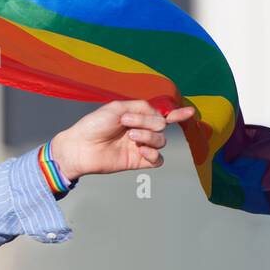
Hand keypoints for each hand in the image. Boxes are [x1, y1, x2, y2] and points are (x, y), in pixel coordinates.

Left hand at [49, 100, 196, 179]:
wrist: (80, 147)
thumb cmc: (94, 125)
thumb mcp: (117, 108)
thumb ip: (141, 107)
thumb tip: (160, 115)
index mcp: (134, 116)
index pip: (160, 114)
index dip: (176, 113)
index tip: (189, 112)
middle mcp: (139, 130)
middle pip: (161, 125)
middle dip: (148, 122)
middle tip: (127, 123)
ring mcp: (139, 146)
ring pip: (160, 141)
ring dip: (148, 137)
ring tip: (130, 136)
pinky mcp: (137, 161)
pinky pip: (157, 159)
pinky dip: (153, 154)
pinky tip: (141, 150)